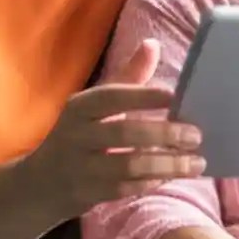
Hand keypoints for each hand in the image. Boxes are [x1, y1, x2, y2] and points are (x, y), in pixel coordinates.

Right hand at [23, 39, 206, 218]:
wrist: (41, 183)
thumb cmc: (80, 134)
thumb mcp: (96, 104)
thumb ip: (128, 77)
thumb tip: (152, 44)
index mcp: (80, 106)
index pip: (112, 96)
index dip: (143, 95)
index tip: (176, 95)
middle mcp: (77, 135)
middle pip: (124, 133)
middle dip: (164, 134)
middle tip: (197, 135)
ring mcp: (81, 167)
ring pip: (128, 166)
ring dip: (167, 165)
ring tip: (197, 163)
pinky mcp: (88, 194)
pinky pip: (125, 189)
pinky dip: (151, 183)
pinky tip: (172, 177)